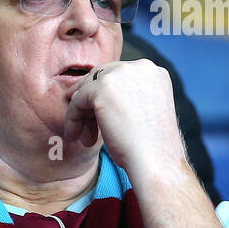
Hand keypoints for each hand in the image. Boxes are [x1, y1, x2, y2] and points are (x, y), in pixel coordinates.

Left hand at [63, 59, 187, 182]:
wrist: (155, 160)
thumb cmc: (150, 146)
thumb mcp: (142, 113)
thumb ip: (124, 98)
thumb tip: (93, 98)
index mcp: (153, 72)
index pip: (118, 75)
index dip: (103, 94)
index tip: (94, 114)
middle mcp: (140, 67)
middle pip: (101, 77)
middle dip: (89, 101)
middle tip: (82, 123)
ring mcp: (120, 74)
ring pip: (87, 89)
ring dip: (80, 112)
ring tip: (79, 135)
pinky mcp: (101, 88)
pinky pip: (77, 101)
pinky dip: (73, 118)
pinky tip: (73, 136)